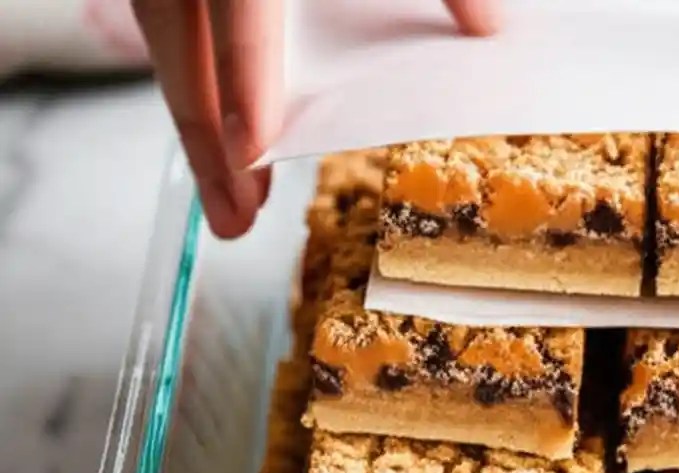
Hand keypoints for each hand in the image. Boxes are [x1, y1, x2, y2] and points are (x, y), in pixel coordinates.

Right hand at [130, 0, 498, 238]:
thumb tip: (490, 29)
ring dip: (190, 111)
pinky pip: (160, 3)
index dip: (242, 76)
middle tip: (234, 215)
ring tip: (227, 188)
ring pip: (158, 26)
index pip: (236, 0)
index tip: (253, 150)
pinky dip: (188, 65)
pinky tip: (214, 114)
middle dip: (203, 132)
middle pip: (178, 33)